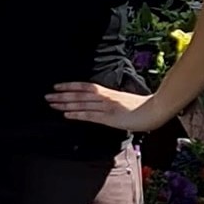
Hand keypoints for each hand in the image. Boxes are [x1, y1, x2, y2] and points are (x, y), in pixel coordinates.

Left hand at [47, 81, 166, 132]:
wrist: (156, 110)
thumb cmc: (142, 108)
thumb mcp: (123, 102)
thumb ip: (111, 102)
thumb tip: (101, 105)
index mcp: (108, 93)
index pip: (85, 86)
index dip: (69, 86)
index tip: (56, 86)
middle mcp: (105, 97)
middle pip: (79, 94)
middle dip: (62, 95)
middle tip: (47, 96)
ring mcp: (107, 107)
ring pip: (82, 104)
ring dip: (65, 104)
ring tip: (52, 104)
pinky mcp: (110, 118)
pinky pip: (90, 115)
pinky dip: (77, 114)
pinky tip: (66, 115)